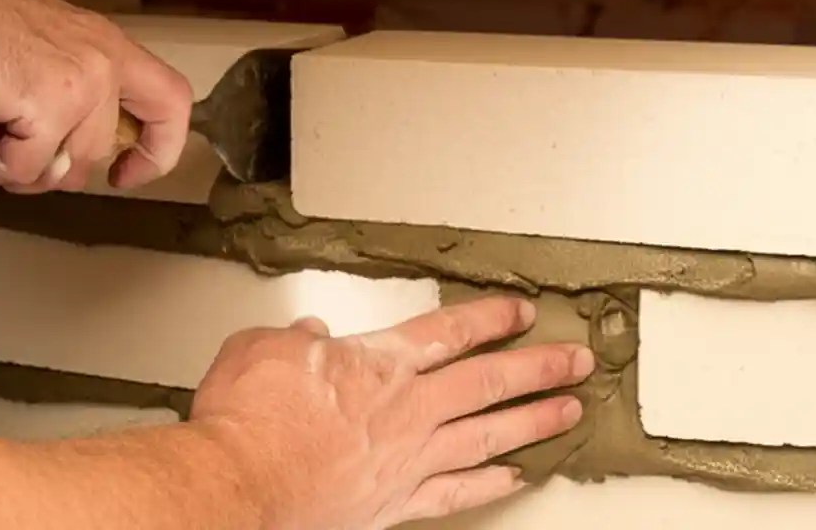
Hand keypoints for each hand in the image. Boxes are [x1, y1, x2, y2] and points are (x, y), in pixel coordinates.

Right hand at [0, 0, 192, 192]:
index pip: (172, 102)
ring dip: (24, 171)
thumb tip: (58, 159)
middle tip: (20, 159)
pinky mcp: (47, 106)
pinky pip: (29, 168)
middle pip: (106, 148)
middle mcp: (104, 62)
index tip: (125, 172)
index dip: (159, 148)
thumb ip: (65, 96)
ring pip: (69, 166)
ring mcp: (80, 84)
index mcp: (108, 45)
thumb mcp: (39, 52)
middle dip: (60, 171)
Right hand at [190, 296, 593, 529]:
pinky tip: (516, 479)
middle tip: (575, 362)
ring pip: (488, 435)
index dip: (491, 319)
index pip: (449, 332)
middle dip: (539, 368)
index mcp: (378, 363)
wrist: (240, 485)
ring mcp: (407, 459)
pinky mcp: (395, 502)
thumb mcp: (261, 347)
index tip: (521, 313)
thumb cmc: (249, 419)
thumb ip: (294, 338)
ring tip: (568, 413)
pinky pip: (458, 492)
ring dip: (534, 421)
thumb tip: (308, 334)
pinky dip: (491, 485)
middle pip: (488, 381)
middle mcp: (406, 410)